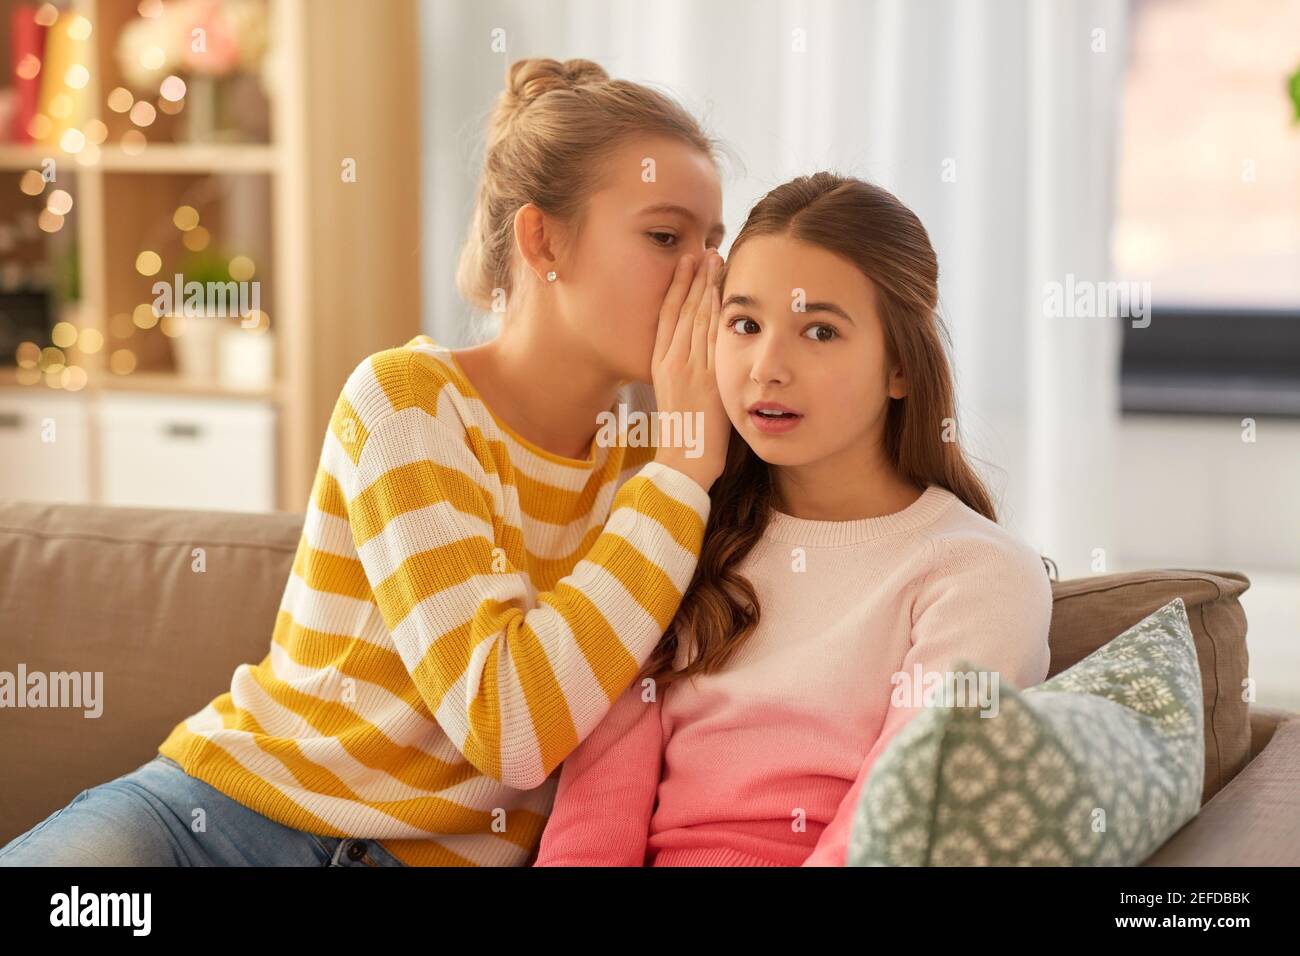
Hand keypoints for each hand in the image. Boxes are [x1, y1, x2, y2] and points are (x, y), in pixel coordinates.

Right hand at [650, 251, 729, 491]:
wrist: (685, 461)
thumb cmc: (687, 434)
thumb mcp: (675, 394)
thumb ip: (684, 368)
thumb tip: (698, 350)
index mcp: (659, 363)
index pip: (667, 314)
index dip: (677, 284)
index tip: (687, 262)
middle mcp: (672, 361)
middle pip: (683, 308)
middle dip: (695, 277)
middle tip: (707, 249)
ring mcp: (689, 369)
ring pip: (697, 317)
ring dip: (708, 285)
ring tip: (716, 260)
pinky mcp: (707, 378)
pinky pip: (711, 337)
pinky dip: (716, 311)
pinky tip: (723, 292)